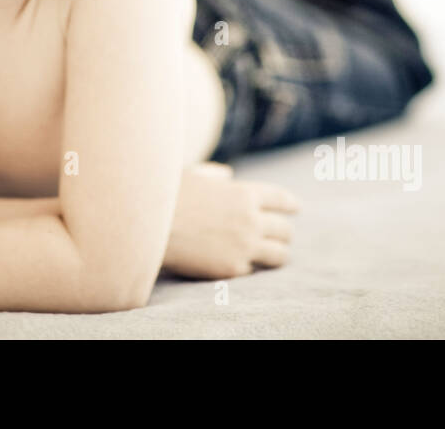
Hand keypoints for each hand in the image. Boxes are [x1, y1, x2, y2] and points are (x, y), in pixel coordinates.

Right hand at [163, 162, 299, 278]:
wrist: (148, 225)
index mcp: (244, 193)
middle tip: (281, 236)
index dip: (290, 204)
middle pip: (285, 230)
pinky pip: (250, 270)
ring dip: (276, 254)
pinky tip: (236, 263)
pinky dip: (245, 266)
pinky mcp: (231, 268)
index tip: (296, 208)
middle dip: (283, 232)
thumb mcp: (193, 175)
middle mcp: (251, 219)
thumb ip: (214, 175)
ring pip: (278, 255)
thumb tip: (226, 174)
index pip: (280, 199)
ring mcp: (244, 245)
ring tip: (273, 256)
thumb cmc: (165, 194)